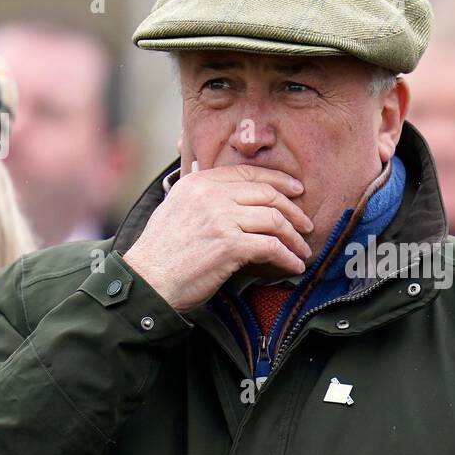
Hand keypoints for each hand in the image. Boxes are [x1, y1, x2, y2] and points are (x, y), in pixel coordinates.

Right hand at [123, 163, 313, 312]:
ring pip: (275, 220)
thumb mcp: (176, 208)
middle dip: (293, 210)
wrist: (148, 280)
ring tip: (302, 250)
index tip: (296, 190)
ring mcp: (222, 218)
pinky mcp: (230, 245)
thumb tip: (223, 186)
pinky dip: (287, 257)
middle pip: (267, 195)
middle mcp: (211, 195)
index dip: (278, 180)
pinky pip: (271, 247)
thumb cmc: (161, 251)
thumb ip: (200, 194)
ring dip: (294, 238)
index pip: (248, 173)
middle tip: (306, 224)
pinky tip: (294, 266)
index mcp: (199, 182)